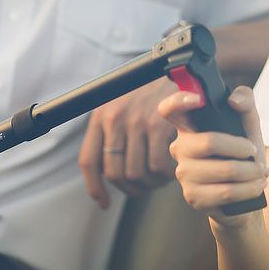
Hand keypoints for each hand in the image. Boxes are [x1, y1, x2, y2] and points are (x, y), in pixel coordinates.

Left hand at [79, 77, 179, 208]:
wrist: (180, 66)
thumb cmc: (153, 90)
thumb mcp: (123, 104)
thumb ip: (113, 133)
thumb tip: (111, 174)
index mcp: (101, 115)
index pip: (89, 161)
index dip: (95, 188)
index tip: (104, 203)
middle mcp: (114, 118)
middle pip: (115, 174)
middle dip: (130, 188)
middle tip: (144, 187)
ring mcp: (136, 122)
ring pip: (136, 174)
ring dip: (150, 184)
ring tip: (160, 177)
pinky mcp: (158, 125)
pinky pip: (158, 168)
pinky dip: (166, 175)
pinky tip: (172, 168)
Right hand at [159, 85, 268, 226]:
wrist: (247, 191)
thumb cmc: (243, 153)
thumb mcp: (248, 123)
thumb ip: (245, 101)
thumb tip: (233, 101)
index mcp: (189, 126)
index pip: (169, 109)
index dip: (178, 100)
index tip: (199, 99)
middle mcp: (180, 148)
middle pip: (210, 142)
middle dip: (242, 148)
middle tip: (255, 151)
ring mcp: (184, 174)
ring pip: (224, 170)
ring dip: (251, 171)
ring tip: (260, 172)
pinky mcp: (193, 196)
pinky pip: (226, 192)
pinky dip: (249, 189)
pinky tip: (255, 186)